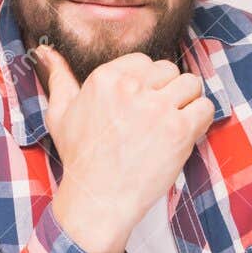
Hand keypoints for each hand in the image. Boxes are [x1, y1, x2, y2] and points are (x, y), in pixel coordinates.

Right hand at [31, 44, 214, 252]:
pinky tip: (185, 134)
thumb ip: (58, 78)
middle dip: (168, 91)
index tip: (142, 105)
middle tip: (157, 118)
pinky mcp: (178, 130)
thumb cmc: (80, 159)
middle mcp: (131, 88)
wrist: (97, 201)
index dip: (148, 84)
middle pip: (170, 70)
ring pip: (191, 84)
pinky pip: (204, 107)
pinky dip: (200, 120)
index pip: (145, 61)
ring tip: (173, 124)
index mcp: (105, 78)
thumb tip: (46, 51)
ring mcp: (157, 108)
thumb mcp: (60, 114)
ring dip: (187, 103)